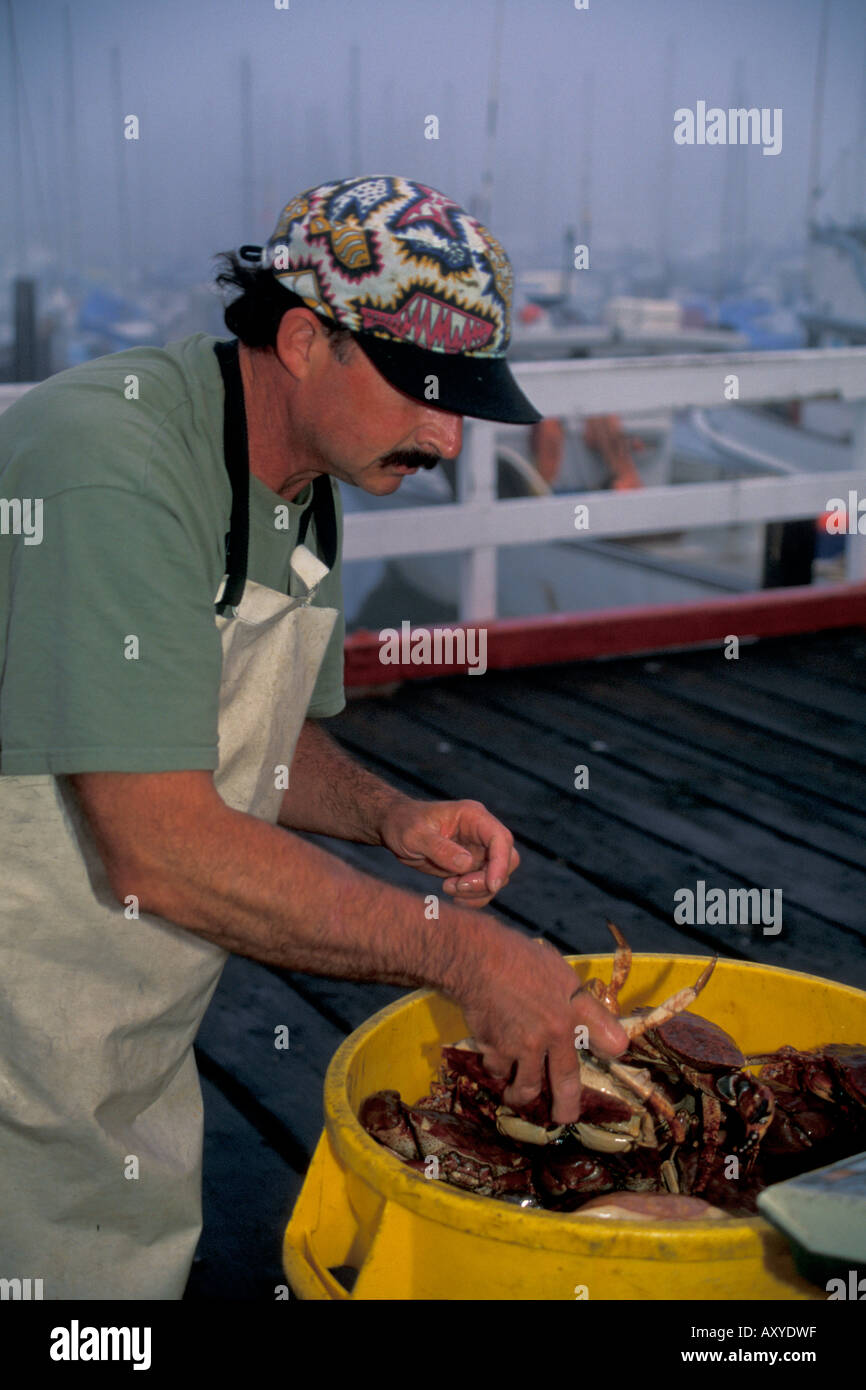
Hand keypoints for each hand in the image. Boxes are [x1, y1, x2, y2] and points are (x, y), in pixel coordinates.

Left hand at [379, 796, 518, 906]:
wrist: (394, 828)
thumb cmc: (402, 824)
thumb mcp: (414, 835)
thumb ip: (439, 848)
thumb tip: (467, 863)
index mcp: (472, 816)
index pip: (500, 838)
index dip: (501, 862)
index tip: (492, 885)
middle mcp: (480, 832)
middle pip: (507, 859)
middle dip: (487, 879)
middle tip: (456, 886)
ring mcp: (479, 849)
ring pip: (498, 876)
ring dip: (477, 890)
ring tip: (446, 887)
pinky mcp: (472, 865)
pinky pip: (485, 885)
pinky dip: (474, 896)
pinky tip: (452, 895)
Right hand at [455, 932, 628, 1125]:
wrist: (479, 960)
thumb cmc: (519, 958)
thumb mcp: (558, 972)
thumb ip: (572, 1000)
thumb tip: (578, 1016)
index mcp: (576, 1009)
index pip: (609, 1039)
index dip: (611, 1048)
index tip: (610, 1054)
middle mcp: (556, 1033)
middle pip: (566, 1083)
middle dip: (566, 1107)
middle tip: (564, 1119)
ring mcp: (526, 1047)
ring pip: (527, 1087)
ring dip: (521, 1097)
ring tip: (517, 1098)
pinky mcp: (498, 1051)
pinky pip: (498, 1070)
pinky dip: (496, 1068)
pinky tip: (493, 1059)